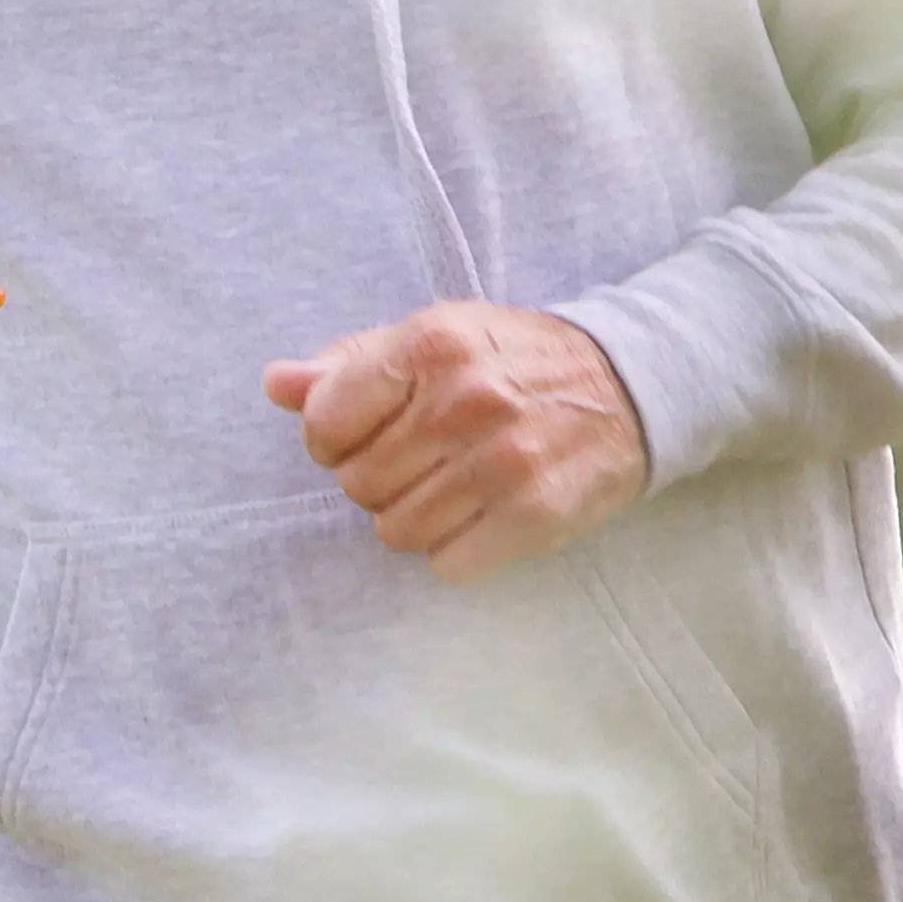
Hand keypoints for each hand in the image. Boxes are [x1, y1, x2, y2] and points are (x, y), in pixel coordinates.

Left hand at [260, 302, 651, 583]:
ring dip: (412, 518)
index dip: (331, 439)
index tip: (364, 435)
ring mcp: (502, 461)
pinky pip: (447, 563)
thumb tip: (275, 384)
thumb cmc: (512, 362)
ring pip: (396, 529)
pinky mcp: (535, 514)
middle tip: (416, 463)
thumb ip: (349, 363)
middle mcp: (465, 400)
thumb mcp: (434, 338)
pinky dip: (454, 551)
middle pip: (357, 483)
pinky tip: (479, 516)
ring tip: (448, 488)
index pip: (324, 423)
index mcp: (430, 344)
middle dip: (374, 480)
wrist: (627, 385)